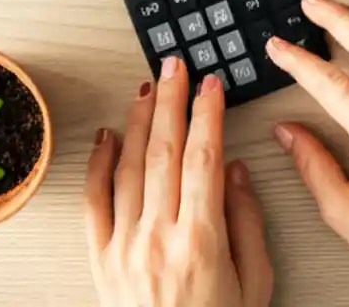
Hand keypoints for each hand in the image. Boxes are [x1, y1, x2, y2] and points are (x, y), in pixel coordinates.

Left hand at [85, 56, 272, 306]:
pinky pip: (93, 200)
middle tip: (175, 66)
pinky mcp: (100, 258)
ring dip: (137, 121)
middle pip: (163, 151)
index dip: (207, 115)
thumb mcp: (255, 282)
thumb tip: (236, 170)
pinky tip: (106, 136)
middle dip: (172, 101)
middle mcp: (158, 236)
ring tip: (147, 88)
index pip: (203, 158)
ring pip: (127, 167)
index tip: (211, 86)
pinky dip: (97, 163)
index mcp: (202, 240)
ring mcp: (124, 246)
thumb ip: (247, 222)